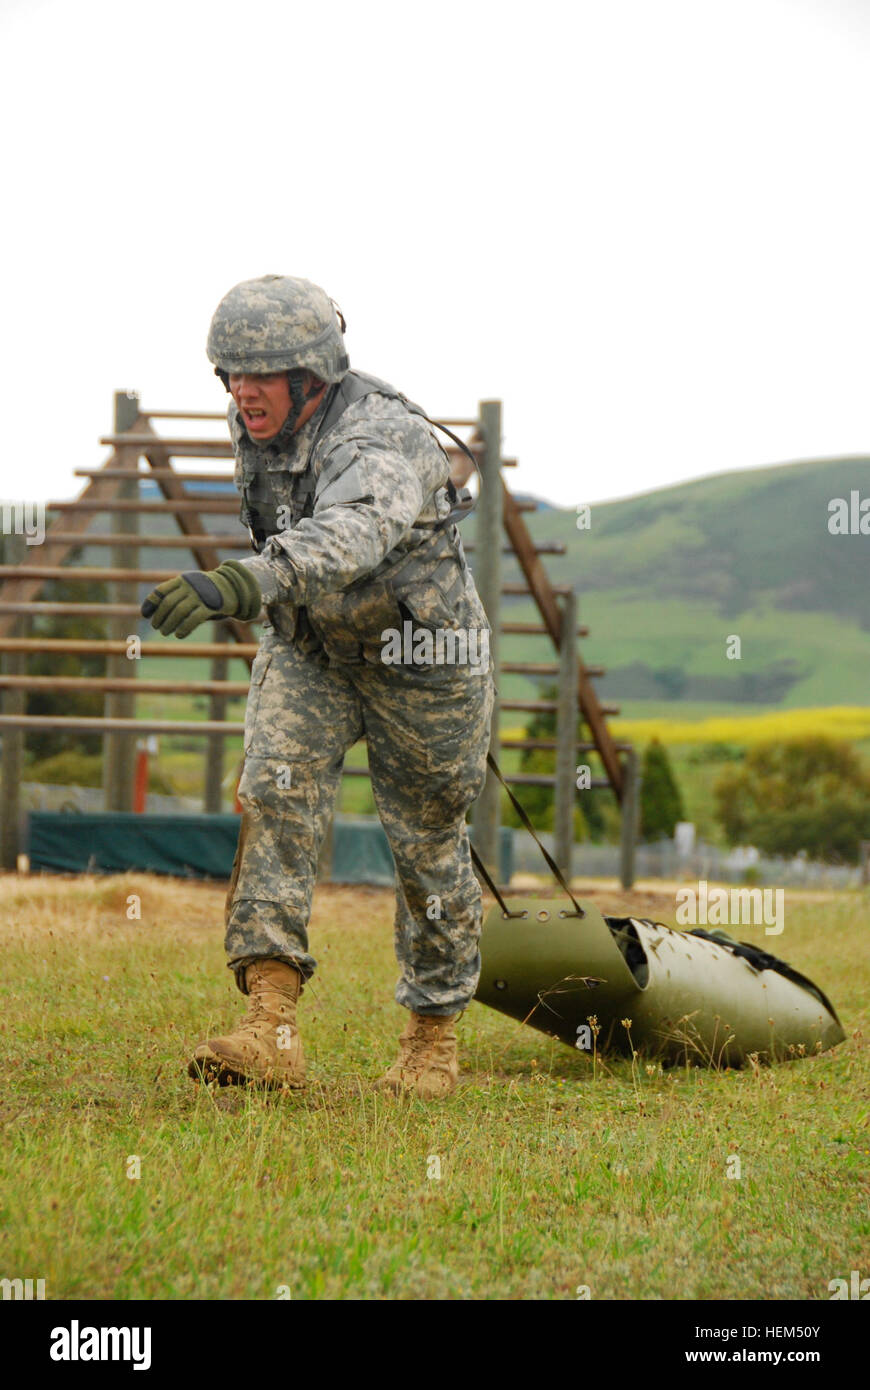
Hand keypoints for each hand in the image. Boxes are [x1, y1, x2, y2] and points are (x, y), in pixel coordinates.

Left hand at [141, 561, 261, 637]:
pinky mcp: (210, 607)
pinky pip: (194, 619)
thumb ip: (174, 597)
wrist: (234, 587)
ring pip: (179, 611)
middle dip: (160, 617)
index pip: (161, 591)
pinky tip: (179, 634)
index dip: (151, 603)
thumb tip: (150, 612)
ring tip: (165, 632)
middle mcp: (191, 586)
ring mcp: (201, 595)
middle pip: (169, 603)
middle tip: (157, 627)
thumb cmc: (207, 592)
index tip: (145, 615)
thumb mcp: (190, 589)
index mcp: (183, 580)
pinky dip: (184, 628)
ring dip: (169, 624)